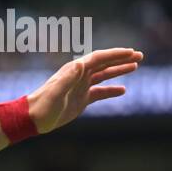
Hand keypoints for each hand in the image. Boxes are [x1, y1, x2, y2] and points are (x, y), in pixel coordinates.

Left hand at [26, 48, 143, 133]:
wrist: (32, 118)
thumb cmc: (42, 105)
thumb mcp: (55, 92)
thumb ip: (67, 79)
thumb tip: (80, 64)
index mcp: (74, 71)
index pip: (98, 58)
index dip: (115, 54)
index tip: (131, 52)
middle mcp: (79, 76)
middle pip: (104, 63)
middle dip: (121, 59)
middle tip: (139, 56)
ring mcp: (80, 87)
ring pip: (104, 75)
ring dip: (119, 70)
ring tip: (135, 66)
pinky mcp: (81, 100)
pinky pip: (99, 92)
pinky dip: (111, 90)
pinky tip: (123, 90)